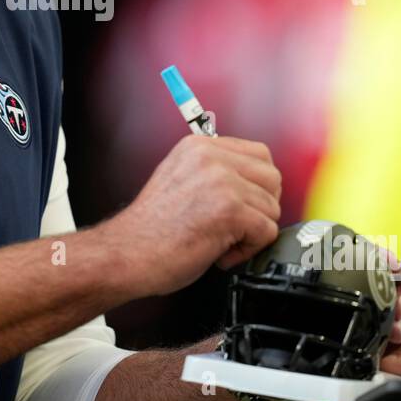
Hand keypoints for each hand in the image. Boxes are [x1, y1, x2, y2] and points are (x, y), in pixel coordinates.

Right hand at [103, 135, 280, 297]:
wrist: (127, 253)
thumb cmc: (151, 229)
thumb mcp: (180, 178)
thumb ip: (214, 172)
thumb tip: (251, 183)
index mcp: (199, 146)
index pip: (259, 154)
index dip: (257, 186)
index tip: (241, 204)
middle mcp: (211, 157)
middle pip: (272, 178)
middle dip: (261, 207)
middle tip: (235, 226)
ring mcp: (222, 182)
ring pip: (272, 208)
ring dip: (252, 232)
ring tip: (221, 241)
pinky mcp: (230, 210)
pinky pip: (267, 231)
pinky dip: (248, 250)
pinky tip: (221, 253)